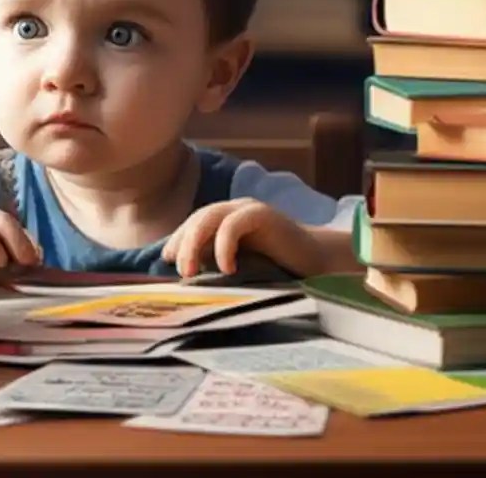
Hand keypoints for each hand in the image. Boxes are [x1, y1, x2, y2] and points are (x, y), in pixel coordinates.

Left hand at [161, 198, 323, 277]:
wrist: (318, 264)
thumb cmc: (278, 268)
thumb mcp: (238, 266)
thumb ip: (214, 263)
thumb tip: (184, 275)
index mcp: (224, 220)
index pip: (192, 225)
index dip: (177, 240)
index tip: (167, 262)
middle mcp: (233, 210)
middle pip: (197, 219)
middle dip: (182, 244)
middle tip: (179, 271)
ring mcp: (248, 209)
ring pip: (209, 217)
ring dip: (194, 244)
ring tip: (191, 271)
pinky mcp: (263, 214)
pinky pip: (234, 224)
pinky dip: (223, 244)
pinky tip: (226, 267)